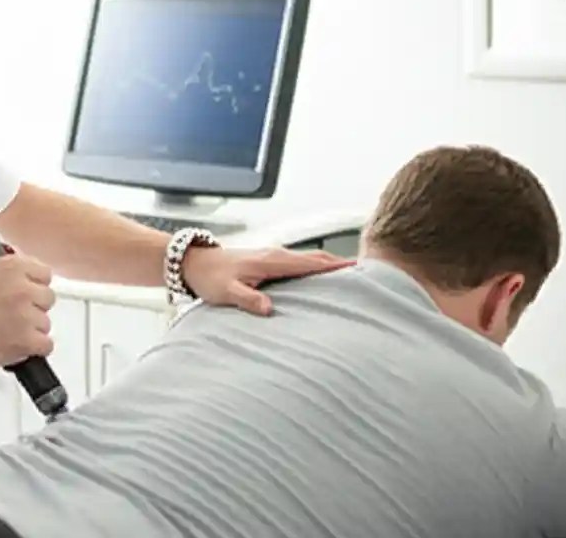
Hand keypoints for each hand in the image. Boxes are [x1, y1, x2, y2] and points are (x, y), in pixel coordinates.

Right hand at [0, 254, 55, 366]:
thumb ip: (5, 270)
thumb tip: (19, 271)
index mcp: (12, 268)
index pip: (45, 274)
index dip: (34, 286)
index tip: (29, 293)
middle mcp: (22, 289)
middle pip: (47, 299)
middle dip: (33, 307)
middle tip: (15, 315)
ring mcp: (26, 315)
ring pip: (45, 323)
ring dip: (31, 329)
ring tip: (8, 332)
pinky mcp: (26, 340)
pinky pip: (46, 345)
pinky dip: (35, 348)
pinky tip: (21, 346)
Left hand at [181, 246, 353, 315]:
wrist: (195, 264)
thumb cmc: (211, 277)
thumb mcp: (227, 292)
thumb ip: (248, 299)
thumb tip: (270, 309)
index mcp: (273, 261)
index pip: (313, 263)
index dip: (338, 267)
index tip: (362, 272)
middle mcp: (278, 256)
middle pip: (318, 260)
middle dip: (343, 267)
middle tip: (370, 278)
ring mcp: (275, 258)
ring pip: (311, 262)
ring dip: (332, 268)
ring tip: (356, 281)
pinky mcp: (271, 264)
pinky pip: (301, 266)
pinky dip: (318, 271)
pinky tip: (325, 283)